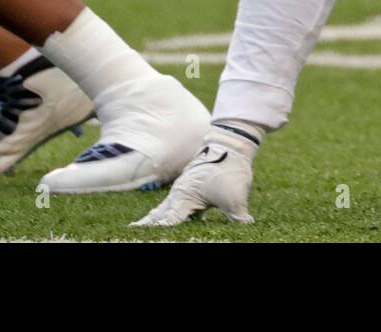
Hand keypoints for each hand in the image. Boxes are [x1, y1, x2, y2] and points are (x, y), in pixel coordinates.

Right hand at [130, 127, 255, 226]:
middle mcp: (180, 194)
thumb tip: (248, 227)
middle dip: (148, 223)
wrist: (231, 145)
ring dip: (155, 217)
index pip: (169, 221)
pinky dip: (168, 211)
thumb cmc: (230, 171)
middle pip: (160, 214)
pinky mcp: (192, 187)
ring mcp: (184, 190)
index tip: (147, 235)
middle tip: (132, 231)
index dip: (160, 229)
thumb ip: (238, 218)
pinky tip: (165, 215)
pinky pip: (176, 202)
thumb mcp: (237, 198)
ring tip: (141, 226)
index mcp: (185, 197)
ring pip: (165, 207)